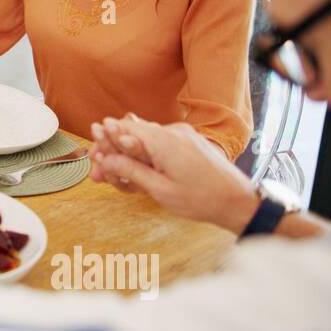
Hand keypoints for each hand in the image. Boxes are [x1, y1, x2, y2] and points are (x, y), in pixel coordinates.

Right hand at [88, 118, 260, 233]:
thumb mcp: (160, 189)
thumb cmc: (202, 199)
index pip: (125, 129)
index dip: (105, 138)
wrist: (238, 201)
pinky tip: (140, 170)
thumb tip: (105, 158)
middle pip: (133, 132)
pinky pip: (160, 142)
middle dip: (114, 149)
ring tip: (116, 173)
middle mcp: (173, 132)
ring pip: (146, 138)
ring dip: (129, 153)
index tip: (92, 148)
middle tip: (99, 168)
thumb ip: (131, 170)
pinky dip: (146, 154)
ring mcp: (182, 135)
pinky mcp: (189, 142)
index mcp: (164, 141)